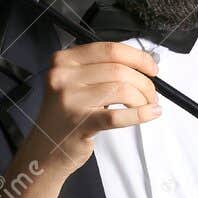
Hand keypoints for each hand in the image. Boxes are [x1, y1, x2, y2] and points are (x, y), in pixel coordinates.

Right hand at [22, 41, 162, 176]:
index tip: (152, 68)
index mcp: (64, 60)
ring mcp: (70, 100)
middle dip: (144, 82)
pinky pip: (118, 115)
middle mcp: (63, 76)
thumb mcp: (75, 82)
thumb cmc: (67, 114)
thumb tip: (143, 64)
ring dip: (143, 99)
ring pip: (122, 90)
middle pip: (118, 70)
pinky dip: (140, 114)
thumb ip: (101, 68)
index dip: (138, 57)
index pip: (109, 50)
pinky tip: (150, 114)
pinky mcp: (79, 123)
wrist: (46, 148)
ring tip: (147, 105)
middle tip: (151, 94)